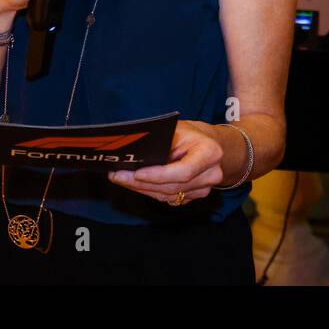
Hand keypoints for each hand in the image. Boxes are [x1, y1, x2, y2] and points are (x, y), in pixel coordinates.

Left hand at [107, 120, 226, 203]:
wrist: (210, 146)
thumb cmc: (192, 134)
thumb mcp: (179, 129)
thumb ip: (163, 142)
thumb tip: (135, 154)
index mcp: (210, 154)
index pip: (183, 171)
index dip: (159, 175)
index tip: (136, 173)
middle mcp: (211, 175)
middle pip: (172, 186)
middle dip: (141, 183)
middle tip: (117, 176)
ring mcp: (204, 190)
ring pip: (167, 195)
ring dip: (141, 189)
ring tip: (120, 179)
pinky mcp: (194, 197)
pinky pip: (168, 198)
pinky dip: (149, 192)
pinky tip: (133, 184)